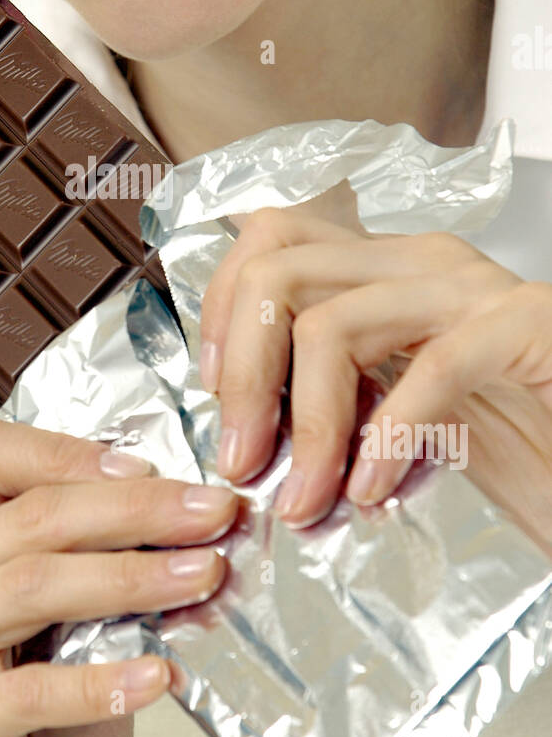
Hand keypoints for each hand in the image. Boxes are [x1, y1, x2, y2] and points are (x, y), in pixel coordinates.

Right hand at [0, 417, 238, 736]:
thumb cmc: (37, 726)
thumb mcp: (70, 625)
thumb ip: (100, 566)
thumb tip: (187, 516)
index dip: (64, 449)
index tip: (149, 465)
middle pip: (26, 518)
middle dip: (133, 510)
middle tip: (210, 516)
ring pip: (26, 587)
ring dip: (128, 579)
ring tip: (199, 580)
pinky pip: (23, 694)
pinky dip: (100, 683)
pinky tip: (157, 678)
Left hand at [198, 207, 551, 549]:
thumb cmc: (524, 444)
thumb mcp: (400, 410)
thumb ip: (336, 393)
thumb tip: (246, 422)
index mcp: (390, 271)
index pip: (271, 239)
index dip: (222, 307)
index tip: (216, 394)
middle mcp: (426, 264)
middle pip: (281, 269)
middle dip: (243, 371)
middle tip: (242, 459)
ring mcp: (479, 291)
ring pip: (334, 321)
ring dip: (307, 423)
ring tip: (306, 497)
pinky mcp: (529, 329)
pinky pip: (431, 366)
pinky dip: (388, 434)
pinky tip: (374, 488)